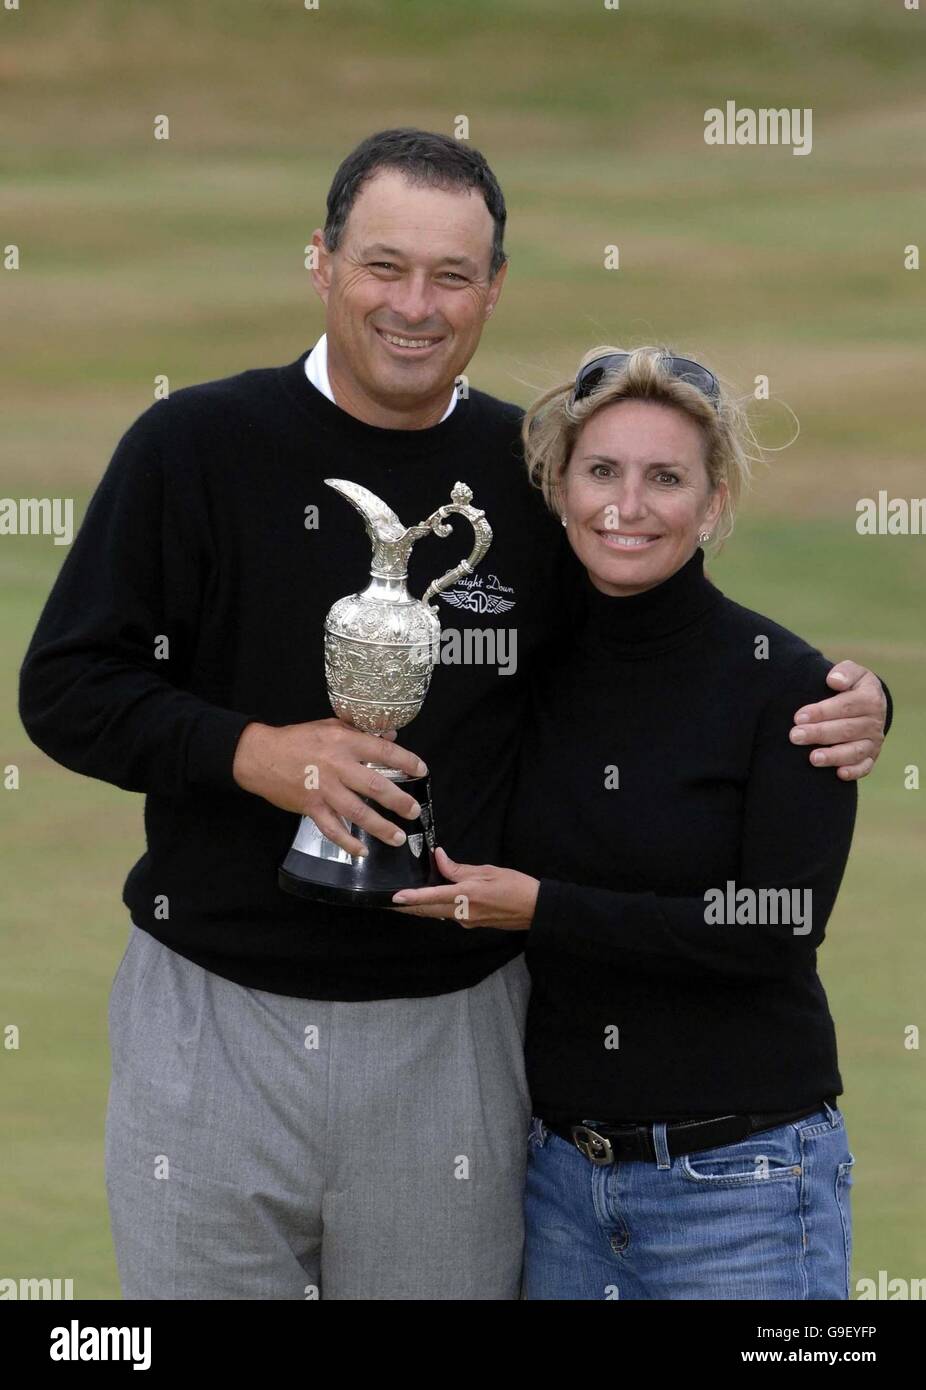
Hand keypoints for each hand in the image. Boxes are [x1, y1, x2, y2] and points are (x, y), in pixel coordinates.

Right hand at [232, 718, 427, 855]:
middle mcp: (337, 767)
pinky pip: (332, 829)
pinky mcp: (311, 807)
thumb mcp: (330, 727)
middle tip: (414, 811)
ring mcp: (324, 790)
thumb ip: (360, 732)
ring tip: (398, 837)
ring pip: (358, 812)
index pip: (383, 752)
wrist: (261, 756)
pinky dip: (347, 842)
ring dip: (380, 827)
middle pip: (375, 786)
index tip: (422, 770)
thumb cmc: (297, 739)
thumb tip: (389, 737)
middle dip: (399, 801)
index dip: (406, 760)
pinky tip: (362, 850)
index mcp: (344, 743)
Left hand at [389, 847, 539, 929]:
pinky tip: (433, 899)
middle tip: (390, 901)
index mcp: (466, 896)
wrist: (535, 909)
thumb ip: (459, 868)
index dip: (412, 897)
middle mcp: (462, 913)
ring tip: (406, 898)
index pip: (432, 897)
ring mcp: (467, 921)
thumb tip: (439, 858)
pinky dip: (437, 907)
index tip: (394, 898)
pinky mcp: (472, 923)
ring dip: (422, 907)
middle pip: (429, 910)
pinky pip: (448, 915)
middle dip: (409, 906)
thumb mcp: (487, 872)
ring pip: (437, 913)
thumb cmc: (515, 886)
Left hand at [790, 661, 886, 780]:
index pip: (845, 706)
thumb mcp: (853, 672)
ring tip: (813, 758)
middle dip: (818, 734)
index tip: (798, 717)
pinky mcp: (871, 757)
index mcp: (870, 698)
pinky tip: (839, 774)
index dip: (821, 712)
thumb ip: (845, 672)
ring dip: (834, 756)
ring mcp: (873, 741)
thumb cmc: (852, 686)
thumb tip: (833, 681)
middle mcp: (874, 722)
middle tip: (795, 736)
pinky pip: (865, 767)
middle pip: (846, 729)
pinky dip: (854, 772)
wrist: (869, 703)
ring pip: (855, 751)